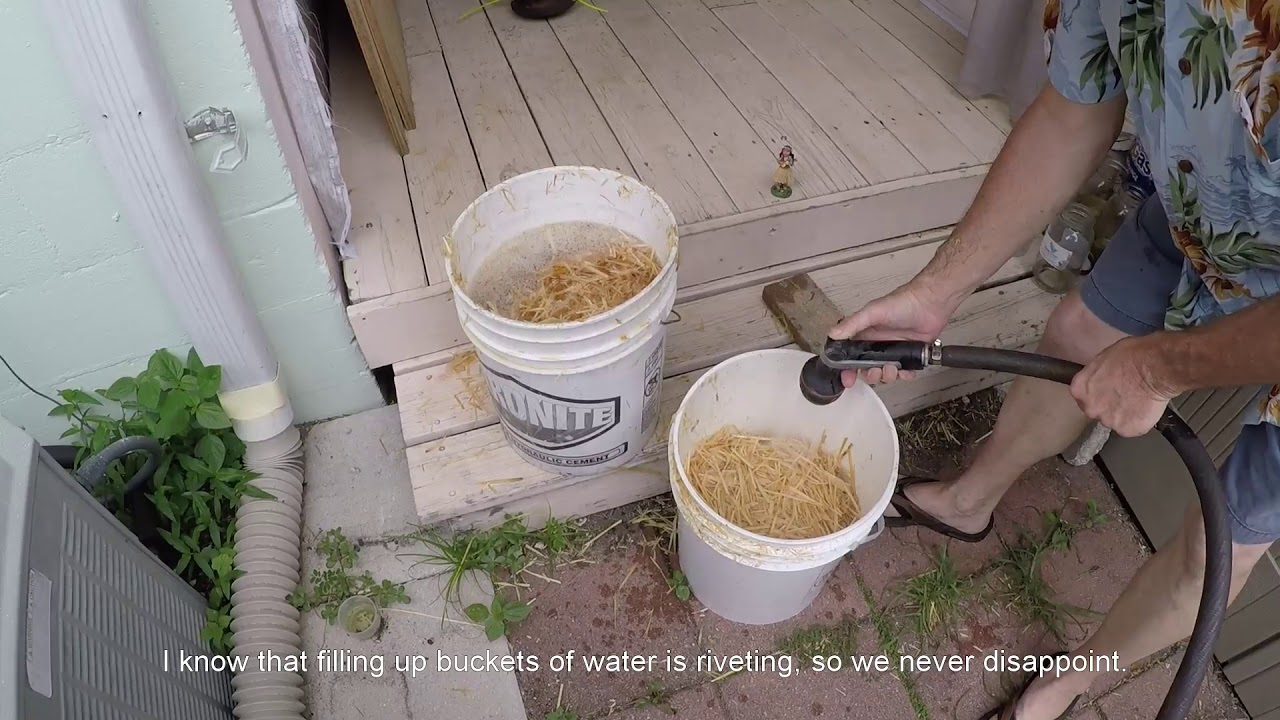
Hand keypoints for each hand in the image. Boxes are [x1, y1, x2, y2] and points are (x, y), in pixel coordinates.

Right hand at [828, 282, 954, 385]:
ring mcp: (894, 351)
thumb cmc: (903, 302)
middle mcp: (878, 344)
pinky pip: (904, 372)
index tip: (848, 379)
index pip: (850, 356)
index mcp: (866, 335)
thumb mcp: (873, 312)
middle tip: (875, 372)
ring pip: (885, 373)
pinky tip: (905, 371)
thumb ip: (853, 324)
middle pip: (867, 369)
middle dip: (870, 375)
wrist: (930, 303)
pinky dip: (904, 375)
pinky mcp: (910, 355)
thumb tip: (834, 334)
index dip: (847, 369)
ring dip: (887, 375)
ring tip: (892, 368)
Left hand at [1070, 336, 1176, 436]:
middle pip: (1097, 411)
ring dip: (1125, 414)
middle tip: (1126, 395)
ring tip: (1139, 400)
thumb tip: (1102, 378)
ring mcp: (1108, 421)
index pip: (1083, 396)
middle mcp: (1090, 408)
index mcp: (1080, 389)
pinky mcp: (1127, 429)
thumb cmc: (1133, 356)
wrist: (1155, 368)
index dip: (1098, 393)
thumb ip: (1096, 375)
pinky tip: (1146, 408)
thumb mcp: (1104, 358)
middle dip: (1109, 405)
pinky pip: (1133, 428)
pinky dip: (1140, 421)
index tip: (1108, 391)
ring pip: (1115, 420)